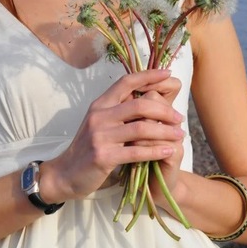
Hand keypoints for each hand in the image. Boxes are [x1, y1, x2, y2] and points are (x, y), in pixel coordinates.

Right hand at [40, 69, 184, 202]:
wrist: (66, 173)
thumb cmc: (88, 147)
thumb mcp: (99, 123)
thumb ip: (118, 111)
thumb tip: (146, 98)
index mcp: (100, 104)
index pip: (126, 82)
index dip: (148, 76)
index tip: (167, 73)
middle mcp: (99, 116)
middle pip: (139, 104)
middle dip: (164, 110)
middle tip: (179, 117)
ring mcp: (101, 136)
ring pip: (141, 128)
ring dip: (165, 131)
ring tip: (180, 134)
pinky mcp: (104, 156)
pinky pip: (137, 151)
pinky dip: (157, 150)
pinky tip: (170, 150)